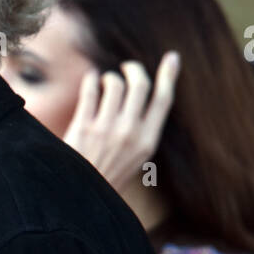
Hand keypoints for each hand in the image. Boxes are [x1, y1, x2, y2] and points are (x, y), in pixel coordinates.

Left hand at [63, 52, 180, 194]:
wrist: (81, 195)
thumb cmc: (108, 175)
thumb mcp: (136, 158)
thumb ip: (142, 131)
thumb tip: (145, 98)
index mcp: (147, 142)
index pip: (163, 100)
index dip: (169, 75)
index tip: (171, 58)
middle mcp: (130, 133)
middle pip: (140, 84)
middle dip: (133, 68)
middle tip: (127, 68)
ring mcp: (106, 129)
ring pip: (115, 83)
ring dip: (109, 77)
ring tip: (104, 82)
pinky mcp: (83, 127)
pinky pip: (90, 90)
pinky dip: (91, 79)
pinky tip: (91, 80)